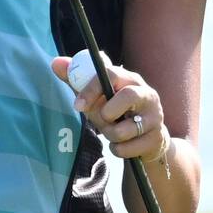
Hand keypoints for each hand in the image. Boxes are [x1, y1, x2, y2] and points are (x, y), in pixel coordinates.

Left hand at [51, 55, 167, 162]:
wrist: (147, 139)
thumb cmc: (117, 113)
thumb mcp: (98, 97)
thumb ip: (77, 81)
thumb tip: (56, 63)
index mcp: (131, 80)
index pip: (112, 74)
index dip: (92, 89)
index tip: (78, 106)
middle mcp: (147, 95)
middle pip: (128, 96)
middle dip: (106, 113)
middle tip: (102, 120)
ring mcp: (155, 117)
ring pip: (123, 130)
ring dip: (109, 135)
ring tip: (113, 132)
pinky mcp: (156, 139)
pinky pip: (126, 149)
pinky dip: (117, 150)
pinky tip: (122, 145)